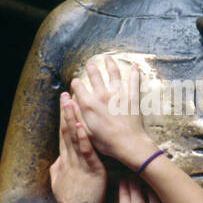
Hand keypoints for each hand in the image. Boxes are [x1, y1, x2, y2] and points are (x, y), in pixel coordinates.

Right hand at [49, 92, 106, 202]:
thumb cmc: (71, 202)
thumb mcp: (61, 184)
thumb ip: (58, 170)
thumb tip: (57, 161)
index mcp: (65, 160)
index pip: (63, 134)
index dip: (62, 117)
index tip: (63, 102)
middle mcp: (70, 159)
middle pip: (66, 131)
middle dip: (66, 112)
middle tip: (65, 94)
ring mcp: (79, 164)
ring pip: (74, 138)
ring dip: (72, 119)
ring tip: (71, 102)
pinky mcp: (91, 170)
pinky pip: (86, 152)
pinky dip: (83, 138)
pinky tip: (82, 126)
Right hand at [69, 54, 155, 168]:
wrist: (128, 144)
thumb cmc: (106, 142)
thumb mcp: (85, 131)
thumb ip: (76, 115)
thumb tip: (68, 103)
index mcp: (89, 104)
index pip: (79, 87)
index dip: (76, 83)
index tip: (75, 82)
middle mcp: (102, 96)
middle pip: (94, 75)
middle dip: (91, 68)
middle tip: (89, 63)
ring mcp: (118, 95)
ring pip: (113, 73)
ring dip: (109, 63)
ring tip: (107, 57)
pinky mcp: (131, 98)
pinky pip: (133, 81)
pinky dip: (134, 72)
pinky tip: (134, 65)